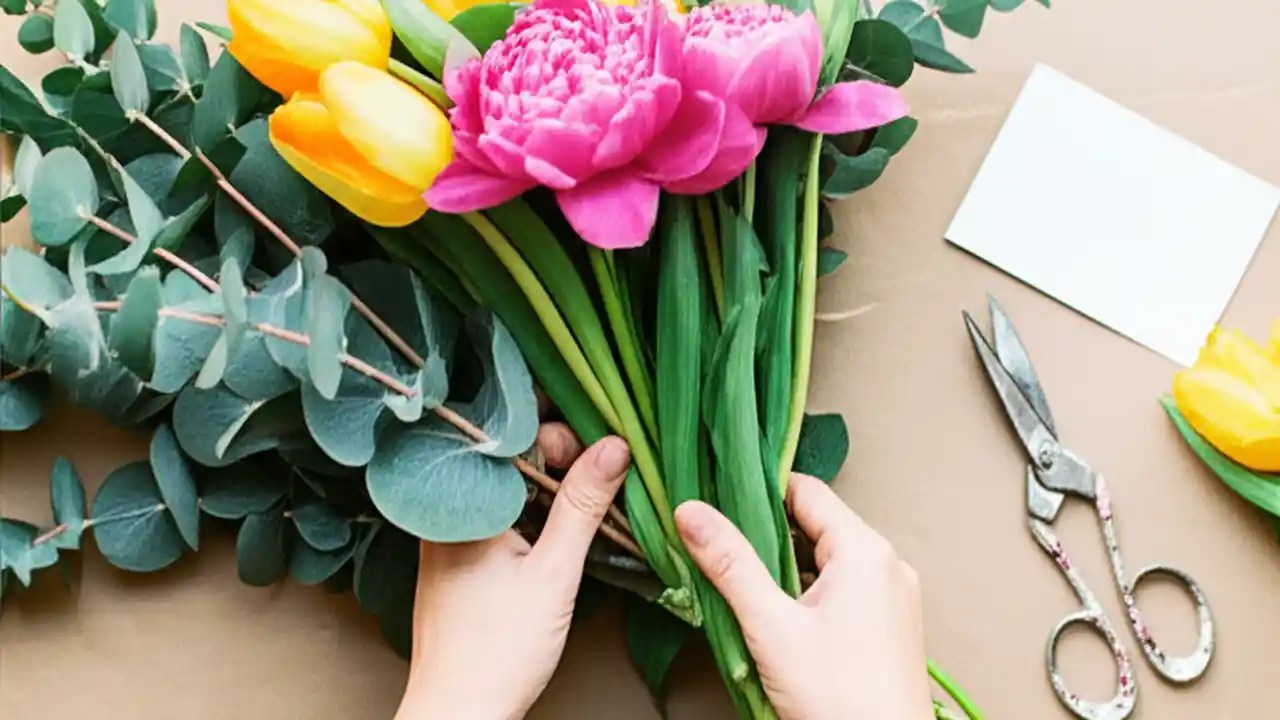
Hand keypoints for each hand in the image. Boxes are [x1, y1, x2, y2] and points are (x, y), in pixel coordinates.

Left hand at [395, 426, 628, 719]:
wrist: (458, 713)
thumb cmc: (497, 651)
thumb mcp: (554, 572)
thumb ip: (583, 505)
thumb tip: (614, 448)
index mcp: (464, 503)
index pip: (514, 436)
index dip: (560, 436)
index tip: (600, 454)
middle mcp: (448, 511)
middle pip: (509, 458)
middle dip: (559, 459)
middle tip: (600, 479)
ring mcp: (449, 535)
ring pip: (506, 487)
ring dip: (548, 488)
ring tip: (586, 502)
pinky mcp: (456, 558)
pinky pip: (497, 515)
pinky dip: (530, 513)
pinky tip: (558, 531)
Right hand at [674, 474, 932, 719]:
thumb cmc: (839, 699)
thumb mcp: (771, 627)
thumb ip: (730, 564)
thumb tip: (692, 512)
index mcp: (864, 550)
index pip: (806, 491)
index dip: (758, 489)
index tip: (718, 497)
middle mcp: (887, 563)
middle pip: (817, 523)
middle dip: (767, 532)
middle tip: (721, 545)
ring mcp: (893, 595)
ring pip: (829, 558)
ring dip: (786, 566)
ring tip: (744, 586)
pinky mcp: (890, 624)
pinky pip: (845, 587)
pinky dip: (809, 591)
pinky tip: (779, 616)